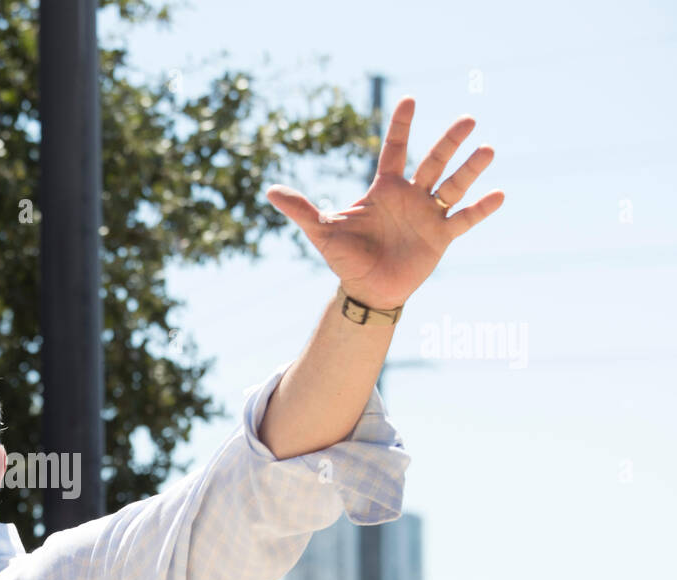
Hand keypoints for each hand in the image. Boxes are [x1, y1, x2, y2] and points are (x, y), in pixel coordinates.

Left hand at [265, 97, 503, 309]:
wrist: (366, 290)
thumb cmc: (345, 258)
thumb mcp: (322, 232)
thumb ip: (301, 210)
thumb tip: (269, 190)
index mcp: (384, 189)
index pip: (394, 150)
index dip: (400, 126)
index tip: (410, 99)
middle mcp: (410, 196)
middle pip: (433, 161)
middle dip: (449, 141)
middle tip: (468, 119)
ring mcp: (428, 215)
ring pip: (453, 186)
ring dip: (470, 169)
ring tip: (487, 149)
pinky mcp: (440, 237)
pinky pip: (464, 220)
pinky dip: (481, 209)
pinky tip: (500, 194)